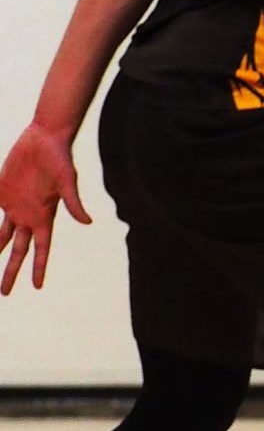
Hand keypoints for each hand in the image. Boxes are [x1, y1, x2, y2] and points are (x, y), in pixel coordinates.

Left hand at [0, 122, 92, 294]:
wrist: (43, 138)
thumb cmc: (60, 158)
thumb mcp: (67, 180)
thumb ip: (74, 202)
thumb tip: (88, 223)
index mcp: (44, 216)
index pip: (41, 250)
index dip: (39, 269)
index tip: (36, 287)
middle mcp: (28, 215)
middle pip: (18, 251)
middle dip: (11, 272)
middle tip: (4, 292)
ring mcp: (13, 205)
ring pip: (1, 235)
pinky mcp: (1, 192)